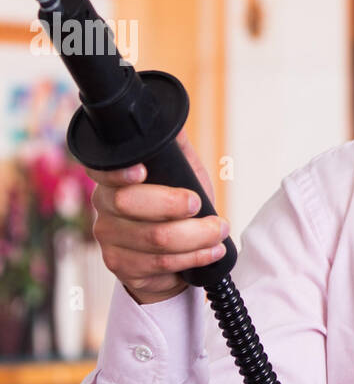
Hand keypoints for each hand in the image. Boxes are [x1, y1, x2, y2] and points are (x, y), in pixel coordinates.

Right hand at [85, 128, 228, 305]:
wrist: (171, 261)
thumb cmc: (177, 213)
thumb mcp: (181, 177)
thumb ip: (176, 150)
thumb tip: (173, 116)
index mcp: (113, 180)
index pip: (104, 171)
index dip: (120, 172)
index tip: (142, 171)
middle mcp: (103, 208)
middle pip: (130, 204)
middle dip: (173, 204)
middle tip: (201, 206)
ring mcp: (108, 240)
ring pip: (154, 238)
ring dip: (196, 236)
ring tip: (219, 231)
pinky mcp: (122, 267)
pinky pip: (161, 264)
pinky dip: (194, 257)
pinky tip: (211, 251)